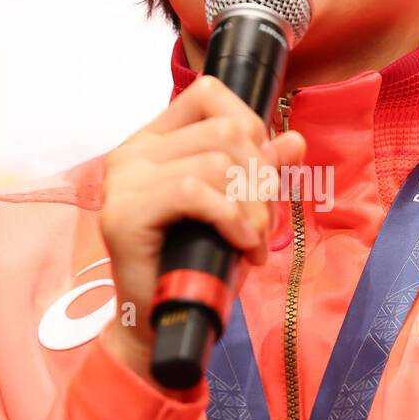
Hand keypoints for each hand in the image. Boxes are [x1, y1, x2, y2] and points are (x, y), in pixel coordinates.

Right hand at [100, 74, 305, 387]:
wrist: (163, 325)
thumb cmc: (195, 267)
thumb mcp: (238, 212)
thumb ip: (259, 172)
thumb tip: (294, 140)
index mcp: (155, 142)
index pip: (210, 94)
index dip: (251, 124)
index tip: (262, 173)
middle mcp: (133, 153)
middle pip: (225, 131)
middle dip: (261, 179)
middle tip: (262, 225)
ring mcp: (124, 181)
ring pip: (216, 162)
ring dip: (252, 209)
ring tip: (252, 244)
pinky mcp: (125, 214)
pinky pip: (195, 192)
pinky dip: (231, 218)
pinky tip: (239, 243)